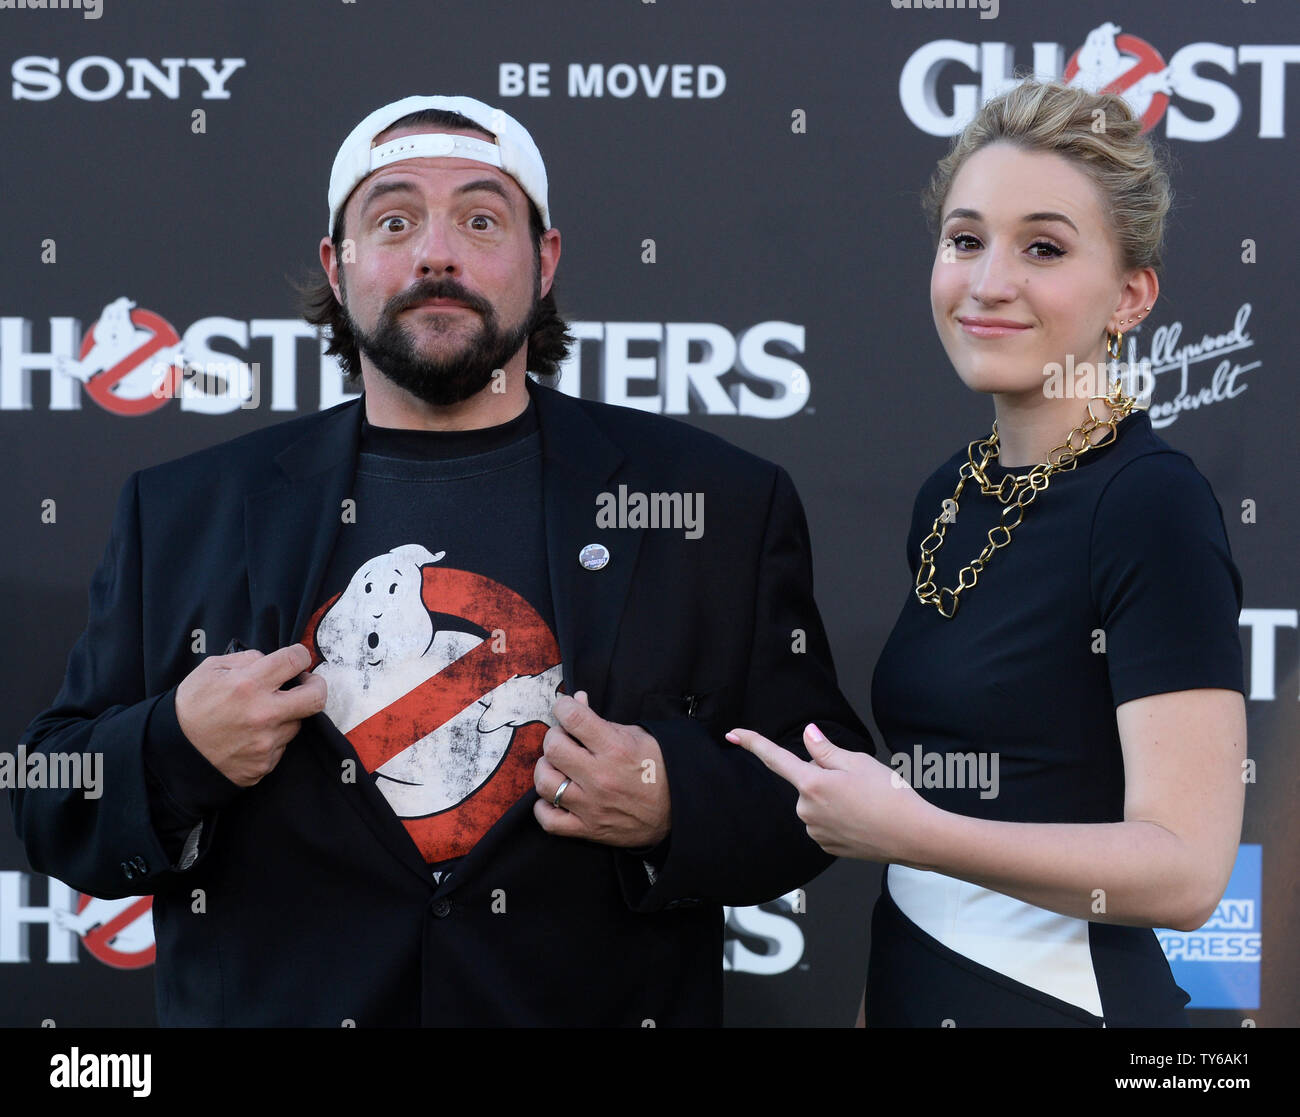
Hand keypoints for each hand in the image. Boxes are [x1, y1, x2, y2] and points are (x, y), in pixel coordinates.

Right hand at [174, 644, 326, 786]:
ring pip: (297, 723)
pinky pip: (281, 746)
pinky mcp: (264, 765)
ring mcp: (266, 743)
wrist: (173, 753)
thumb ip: (246, 659)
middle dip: (317, 685)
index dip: (300, 655)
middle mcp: (263, 715)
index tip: (298, 659)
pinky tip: (252, 735)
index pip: (294, 661)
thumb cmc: (190, 708)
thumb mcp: (210, 670)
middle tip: (307, 682)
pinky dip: (273, 737)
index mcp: (248, 685)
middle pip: (316, 697)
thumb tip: (272, 659)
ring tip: (263, 714)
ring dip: (287, 715)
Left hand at [533, 691, 670, 847]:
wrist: (680, 811)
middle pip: (553, 748)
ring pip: (545, 783)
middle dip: (554, 737)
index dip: (563, 706)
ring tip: (558, 766)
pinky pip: (549, 821)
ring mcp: (592, 806)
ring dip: (547, 769)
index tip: (565, 708)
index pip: (573, 717)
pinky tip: (554, 797)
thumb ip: (602, 720)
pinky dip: (544, 808)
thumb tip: (576, 701)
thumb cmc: (660, 769)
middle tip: (565, 738)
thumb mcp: (638, 736)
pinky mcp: (589, 829)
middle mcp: (601, 777)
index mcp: (616, 749)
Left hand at [725, 723, 931, 862]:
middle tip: (857, 781)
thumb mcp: (859, 762)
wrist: (914, 836)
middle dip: (825, 775)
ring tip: (865, 801)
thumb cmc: (890, 796)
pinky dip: (839, 816)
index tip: (733, 734)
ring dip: (833, 797)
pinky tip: (862, 818)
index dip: (752, 743)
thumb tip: (808, 735)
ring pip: (816, 801)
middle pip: (806, 780)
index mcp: (812, 784)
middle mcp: (806, 810)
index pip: (775, 758)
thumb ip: (826, 749)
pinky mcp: (827, 846)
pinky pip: (825, 821)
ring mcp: (815, 831)